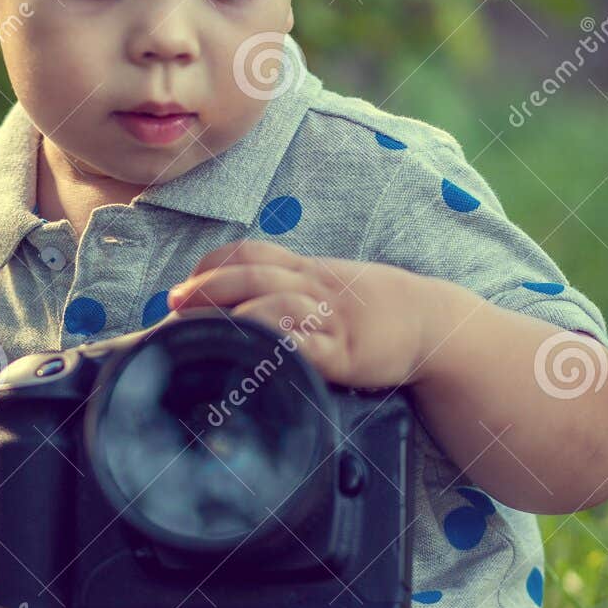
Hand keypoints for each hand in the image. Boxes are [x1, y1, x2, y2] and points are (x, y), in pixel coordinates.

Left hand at [164, 238, 433, 390]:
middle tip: (174, 308)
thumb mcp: (328, 288)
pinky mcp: (346, 350)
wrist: (434, 322)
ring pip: (277, 300)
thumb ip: (287, 290)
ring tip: (206, 333)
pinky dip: (278, 346)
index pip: (250, 252)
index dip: (211, 266)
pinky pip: (308, 344)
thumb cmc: (372, 310)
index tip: (180, 290)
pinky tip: (254, 355)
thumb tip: (234, 309)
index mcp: (305, 269)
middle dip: (207, 288)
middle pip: (253, 272)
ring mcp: (330, 316)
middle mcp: (314, 284)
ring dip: (234, 314)